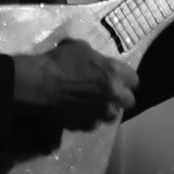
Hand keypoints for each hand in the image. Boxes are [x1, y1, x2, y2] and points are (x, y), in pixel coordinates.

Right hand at [13, 39, 137, 130]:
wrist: (38, 84)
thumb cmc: (59, 61)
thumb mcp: (81, 48)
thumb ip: (97, 59)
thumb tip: (97, 63)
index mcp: (114, 74)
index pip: (134, 80)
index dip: (126, 79)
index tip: (118, 78)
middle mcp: (112, 96)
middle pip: (129, 101)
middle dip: (120, 97)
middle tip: (108, 93)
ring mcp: (99, 113)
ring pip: (111, 116)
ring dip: (105, 110)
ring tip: (93, 105)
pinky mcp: (84, 125)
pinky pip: (92, 124)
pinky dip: (87, 119)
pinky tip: (77, 112)